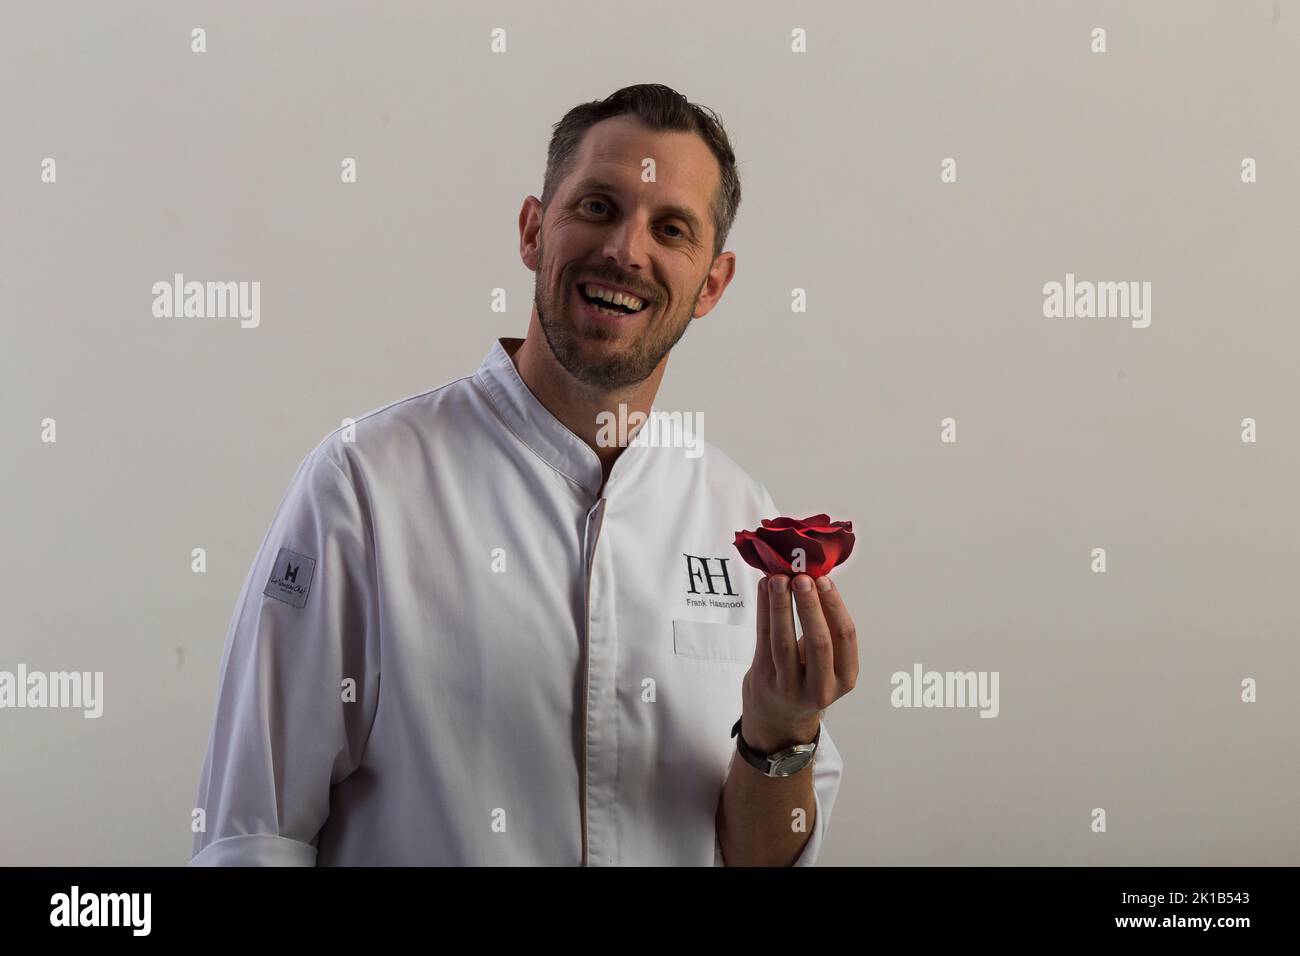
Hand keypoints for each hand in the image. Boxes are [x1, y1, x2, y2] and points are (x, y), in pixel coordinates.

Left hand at [741, 573, 858, 753]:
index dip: (834, 607)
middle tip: (802, 577)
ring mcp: (790, 688)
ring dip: (781, 606)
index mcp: (845, 678)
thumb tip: (814, 575)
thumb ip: (825, 627)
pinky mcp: (764, 681)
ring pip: (784, 643)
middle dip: (810, 606)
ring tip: (778, 578)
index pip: (845, 638)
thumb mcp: (827, 663)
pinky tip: (763, 588)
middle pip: (818, 642)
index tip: (824, 580)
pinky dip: (763, 610)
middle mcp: (821, 688)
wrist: (778, 717)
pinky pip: (763, 640)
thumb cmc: (807, 677)